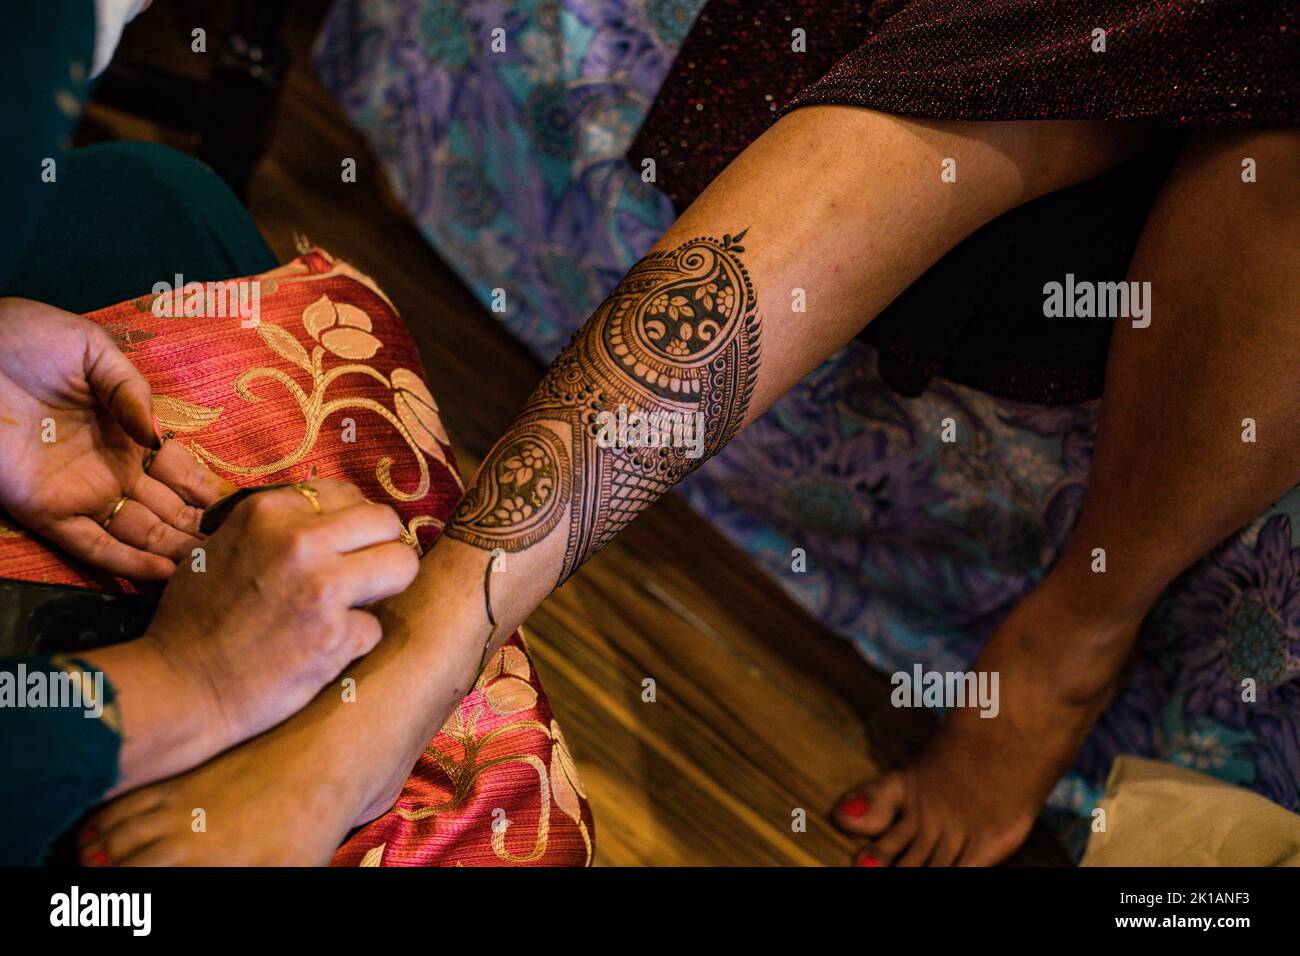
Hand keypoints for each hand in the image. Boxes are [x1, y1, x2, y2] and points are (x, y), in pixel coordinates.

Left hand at [0, 297, 236, 579]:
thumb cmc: (24, 341)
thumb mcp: (91, 349)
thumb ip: (130, 390)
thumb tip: (159, 436)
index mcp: (128, 431)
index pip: (179, 469)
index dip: (207, 490)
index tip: (239, 510)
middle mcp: (113, 469)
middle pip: (168, 508)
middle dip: (201, 530)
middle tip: (239, 553)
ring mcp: (82, 494)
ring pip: (139, 532)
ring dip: (175, 552)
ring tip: (212, 570)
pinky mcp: (48, 512)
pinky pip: (92, 546)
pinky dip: (127, 563)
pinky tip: (165, 575)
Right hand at [133, 479, 419, 765]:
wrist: (180, 686)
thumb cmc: (194, 619)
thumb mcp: (221, 547)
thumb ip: (274, 528)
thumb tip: (323, 520)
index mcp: (269, 511)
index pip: (346, 493)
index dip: (353, 520)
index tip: (347, 542)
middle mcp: (301, 541)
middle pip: (386, 522)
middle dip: (384, 546)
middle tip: (370, 570)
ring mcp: (324, 588)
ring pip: (403, 565)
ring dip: (387, 587)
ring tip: (360, 603)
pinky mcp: (338, 635)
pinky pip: (377, 626)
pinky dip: (356, 641)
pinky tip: (325, 649)